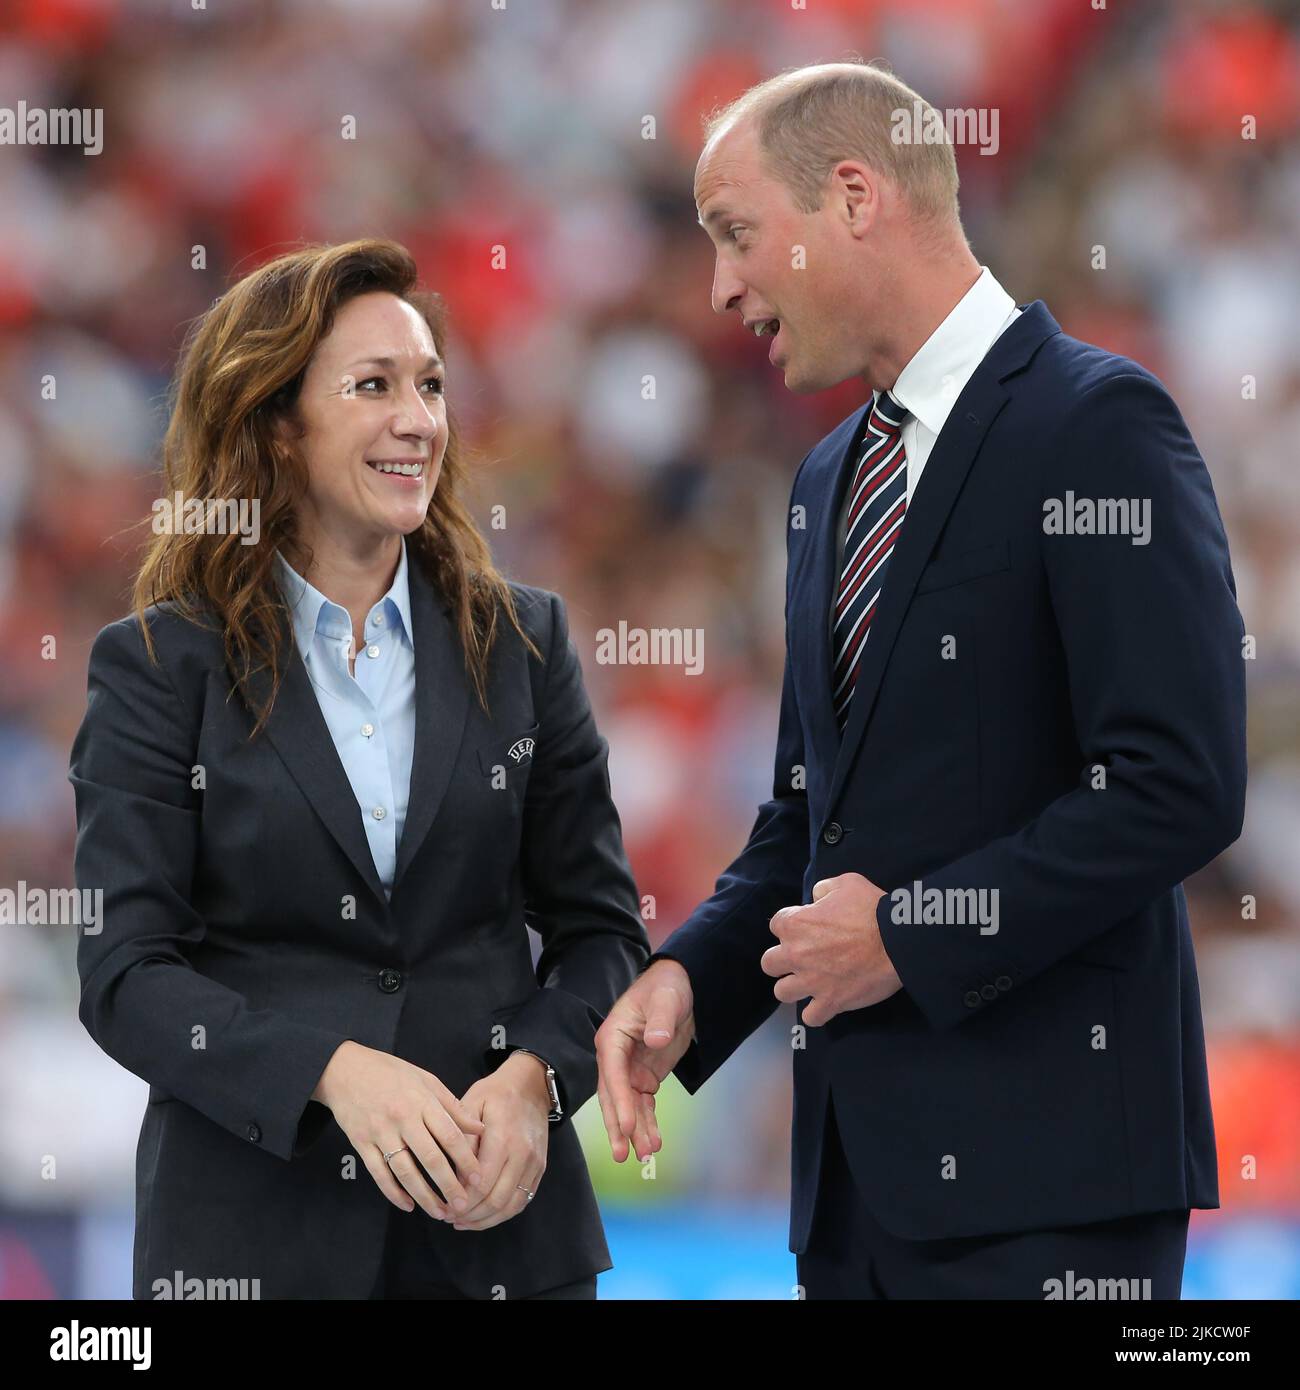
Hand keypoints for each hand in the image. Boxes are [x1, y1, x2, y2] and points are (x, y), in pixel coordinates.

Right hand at [312, 1041, 484, 1219]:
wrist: (345, 1070)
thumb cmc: (390, 1073)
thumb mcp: (425, 1079)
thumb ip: (452, 1105)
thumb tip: (479, 1127)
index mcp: (421, 1100)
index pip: (449, 1134)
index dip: (465, 1159)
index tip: (478, 1178)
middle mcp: (402, 1118)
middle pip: (430, 1158)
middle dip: (448, 1185)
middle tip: (463, 1204)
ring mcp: (379, 1132)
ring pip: (405, 1171)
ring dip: (424, 1196)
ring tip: (440, 1212)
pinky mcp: (361, 1144)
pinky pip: (379, 1174)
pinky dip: (393, 1193)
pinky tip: (408, 1206)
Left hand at [450, 1052, 550, 1230]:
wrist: (531, 1086)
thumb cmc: (495, 1094)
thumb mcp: (471, 1104)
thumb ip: (461, 1139)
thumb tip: (452, 1176)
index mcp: (503, 1138)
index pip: (482, 1182)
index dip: (462, 1201)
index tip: (444, 1208)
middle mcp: (522, 1154)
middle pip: (496, 1199)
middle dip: (471, 1215)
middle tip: (449, 1218)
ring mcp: (534, 1164)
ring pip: (511, 1205)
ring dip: (486, 1220)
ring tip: (463, 1222)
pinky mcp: (539, 1169)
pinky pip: (523, 1200)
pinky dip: (503, 1214)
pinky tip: (484, 1217)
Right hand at [596, 959, 694, 1163]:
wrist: (677, 987)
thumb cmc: (665, 988)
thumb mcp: (665, 1000)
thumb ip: (660, 1019)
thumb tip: (656, 1040)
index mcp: (612, 1037)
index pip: (612, 1074)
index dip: (619, 1102)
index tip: (628, 1128)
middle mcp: (615, 1057)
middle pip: (613, 1097)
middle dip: (619, 1127)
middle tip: (623, 1155)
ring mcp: (629, 1069)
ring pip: (628, 1107)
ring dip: (635, 1132)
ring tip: (646, 1158)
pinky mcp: (644, 1077)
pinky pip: (644, 1105)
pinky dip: (647, 1124)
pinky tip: (653, 1143)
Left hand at [761, 873, 902, 1025]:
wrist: (898, 941)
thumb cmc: (873, 909)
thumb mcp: (846, 883)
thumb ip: (823, 889)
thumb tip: (816, 899)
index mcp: (796, 924)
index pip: (776, 925)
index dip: (792, 925)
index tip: (808, 928)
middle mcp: (796, 954)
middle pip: (769, 963)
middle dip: (783, 960)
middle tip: (803, 958)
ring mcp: (811, 981)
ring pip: (782, 992)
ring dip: (794, 987)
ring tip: (810, 983)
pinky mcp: (830, 1002)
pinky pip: (810, 1018)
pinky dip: (817, 1013)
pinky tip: (826, 1003)